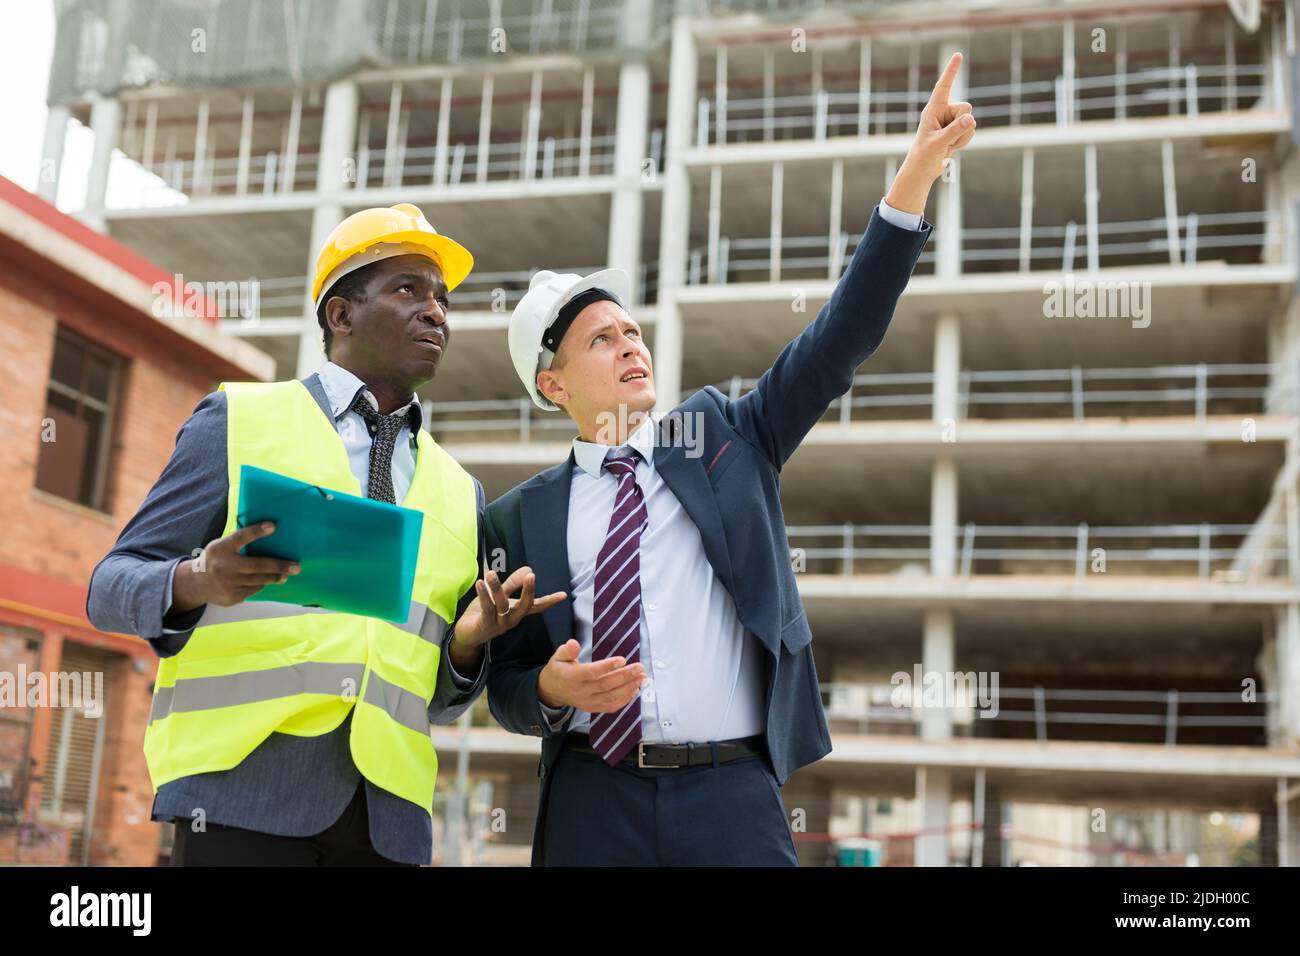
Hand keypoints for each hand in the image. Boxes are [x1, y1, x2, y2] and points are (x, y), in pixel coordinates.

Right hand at [170, 521, 299, 611]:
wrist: (195, 584)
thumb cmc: (215, 560)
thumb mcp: (220, 546)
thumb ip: (237, 541)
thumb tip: (267, 531)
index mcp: (221, 548)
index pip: (241, 537)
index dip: (257, 531)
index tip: (273, 526)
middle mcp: (224, 566)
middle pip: (257, 566)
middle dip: (279, 566)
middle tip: (296, 567)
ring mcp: (228, 584)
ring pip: (258, 580)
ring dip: (273, 577)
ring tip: (284, 576)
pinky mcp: (231, 597)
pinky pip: (252, 591)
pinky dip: (259, 585)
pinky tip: (263, 582)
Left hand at [452, 567, 565, 648]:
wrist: (467, 635)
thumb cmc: (484, 614)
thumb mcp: (499, 596)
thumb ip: (511, 584)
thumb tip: (528, 569)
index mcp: (517, 612)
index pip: (536, 606)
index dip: (550, 601)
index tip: (563, 595)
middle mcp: (512, 619)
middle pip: (524, 606)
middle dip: (528, 591)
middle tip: (531, 575)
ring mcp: (500, 624)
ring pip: (502, 605)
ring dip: (496, 588)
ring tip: (491, 574)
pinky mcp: (485, 626)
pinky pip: (486, 609)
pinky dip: (483, 595)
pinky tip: (480, 583)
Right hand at [537, 639, 645, 712]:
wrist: (551, 692)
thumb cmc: (558, 671)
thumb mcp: (557, 657)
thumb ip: (566, 650)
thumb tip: (574, 643)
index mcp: (572, 677)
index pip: (592, 672)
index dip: (607, 667)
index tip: (622, 660)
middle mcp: (581, 691)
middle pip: (606, 685)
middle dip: (625, 676)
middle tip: (640, 668)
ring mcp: (588, 702)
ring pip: (611, 696)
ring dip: (629, 688)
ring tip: (642, 678)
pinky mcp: (593, 708)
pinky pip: (610, 706)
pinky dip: (624, 700)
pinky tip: (635, 690)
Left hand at [886, 52, 976, 214]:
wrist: (923, 170)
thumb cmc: (924, 155)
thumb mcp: (938, 143)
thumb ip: (954, 131)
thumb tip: (971, 118)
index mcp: (933, 110)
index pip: (944, 87)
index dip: (951, 71)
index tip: (958, 55)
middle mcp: (943, 112)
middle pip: (966, 108)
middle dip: (961, 124)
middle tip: (946, 138)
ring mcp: (952, 121)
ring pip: (971, 121)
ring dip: (963, 136)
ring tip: (947, 145)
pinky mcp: (957, 130)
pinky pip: (971, 131)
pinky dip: (964, 141)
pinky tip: (952, 147)